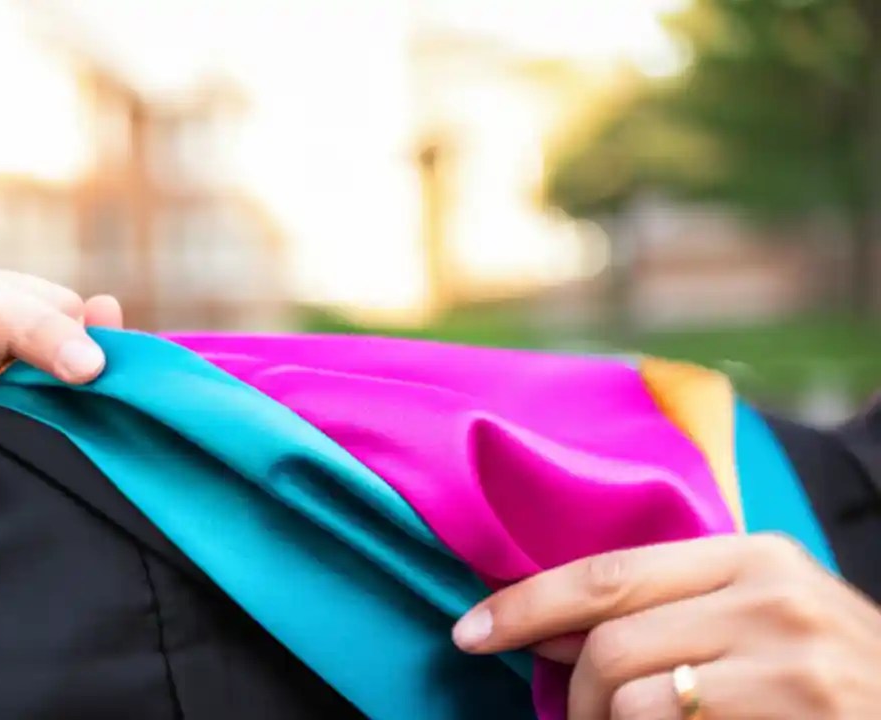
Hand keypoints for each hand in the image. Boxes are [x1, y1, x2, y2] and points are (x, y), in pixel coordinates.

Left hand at [452, 534, 880, 718]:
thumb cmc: (834, 671)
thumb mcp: (763, 617)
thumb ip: (664, 610)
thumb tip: (542, 631)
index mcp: (754, 556)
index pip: (609, 573)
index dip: (527, 604)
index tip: (469, 632)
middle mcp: (773, 599)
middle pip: (610, 643)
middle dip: (571, 694)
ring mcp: (791, 664)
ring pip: (631, 699)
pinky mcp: (801, 717)